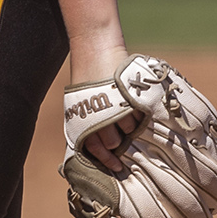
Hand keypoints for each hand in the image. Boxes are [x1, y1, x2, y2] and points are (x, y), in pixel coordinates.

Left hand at [70, 44, 138, 172]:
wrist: (95, 50)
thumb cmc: (87, 78)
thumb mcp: (80, 102)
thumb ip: (86, 123)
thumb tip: (101, 150)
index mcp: (80, 119)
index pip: (92, 149)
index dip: (105, 160)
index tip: (116, 167)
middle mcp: (96, 118)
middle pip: (112, 143)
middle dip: (117, 141)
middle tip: (118, 129)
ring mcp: (112, 109)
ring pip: (126, 131)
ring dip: (127, 124)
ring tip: (122, 110)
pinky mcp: (126, 99)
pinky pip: (136, 116)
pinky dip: (135, 113)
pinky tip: (129, 102)